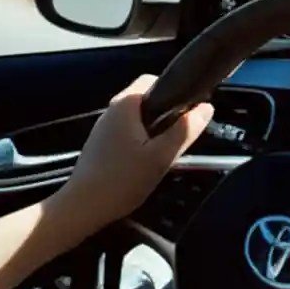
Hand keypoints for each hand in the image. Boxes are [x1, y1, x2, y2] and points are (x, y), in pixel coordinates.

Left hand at [52, 75, 213, 233]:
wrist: (83, 207)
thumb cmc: (123, 179)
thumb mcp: (161, 157)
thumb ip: (185, 131)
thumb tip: (206, 107)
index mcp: (125, 104)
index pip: (154, 80)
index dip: (174, 92)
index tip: (188, 113)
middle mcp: (111, 110)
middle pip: (146, 101)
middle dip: (165, 115)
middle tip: (178, 139)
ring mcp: (102, 128)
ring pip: (136, 119)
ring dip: (152, 131)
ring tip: (163, 154)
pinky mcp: (99, 145)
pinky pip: (125, 133)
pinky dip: (138, 142)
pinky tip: (143, 165)